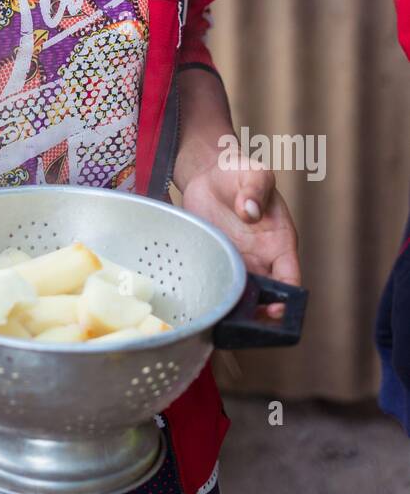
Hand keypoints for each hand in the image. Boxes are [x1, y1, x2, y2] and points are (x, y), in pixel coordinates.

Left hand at [180, 153, 300, 321]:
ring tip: (222, 318)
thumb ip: (255, 189)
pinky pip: (219, 286)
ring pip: (242, 297)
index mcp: (279, 242)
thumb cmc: (239, 172)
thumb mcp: (253, 174)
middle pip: (267, 297)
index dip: (288, 297)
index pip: (290, 278)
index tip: (277, 308)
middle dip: (259, 314)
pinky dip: (216, 298)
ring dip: (235, 310)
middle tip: (243, 321)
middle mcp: (261, 259)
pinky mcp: (215, 261)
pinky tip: (204, 305)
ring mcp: (238, 263)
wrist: (209, 173)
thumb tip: (250, 211)